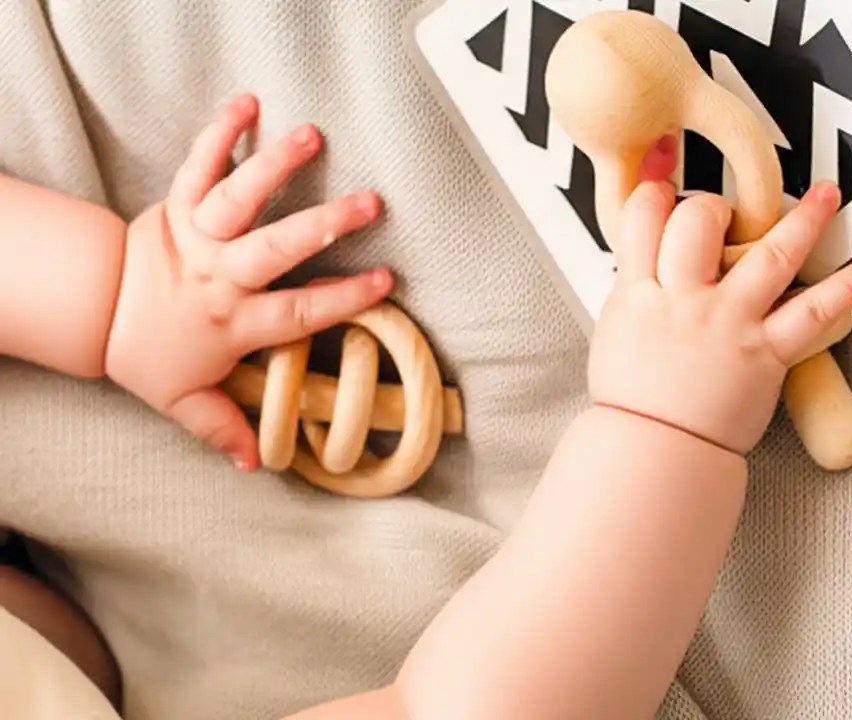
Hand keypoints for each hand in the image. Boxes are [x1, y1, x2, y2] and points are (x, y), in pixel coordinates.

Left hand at [104, 94, 392, 470]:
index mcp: (232, 322)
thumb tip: (260, 466)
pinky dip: (221, 133)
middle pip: (275, 249)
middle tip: (368, 202)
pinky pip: (199, 166)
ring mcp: (198, 236)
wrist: (91, 308)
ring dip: (275, 166)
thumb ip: (223, 429)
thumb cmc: (146, 354)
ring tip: (312, 136)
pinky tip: (249, 102)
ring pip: (238, 199)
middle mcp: (219, 275)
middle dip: (324, 225)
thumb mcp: (183, 402)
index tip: (385, 283)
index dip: (342, 299)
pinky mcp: (176, 205)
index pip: (295, 311)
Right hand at [589, 141, 851, 453]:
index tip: (666, 168)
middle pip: (699, 222)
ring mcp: (727, 324)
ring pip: (767, 255)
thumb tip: (651, 257)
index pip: (642, 217)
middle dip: (711, 206)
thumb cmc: (634, 402)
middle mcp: (684, 301)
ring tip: (828, 192)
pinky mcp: (765, 353)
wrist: (654, 455)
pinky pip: (814, 315)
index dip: (655, 186)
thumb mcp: (617, 332)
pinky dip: (851, 288)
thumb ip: (637, 289)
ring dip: (805, 220)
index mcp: (638, 295)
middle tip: (722, 212)